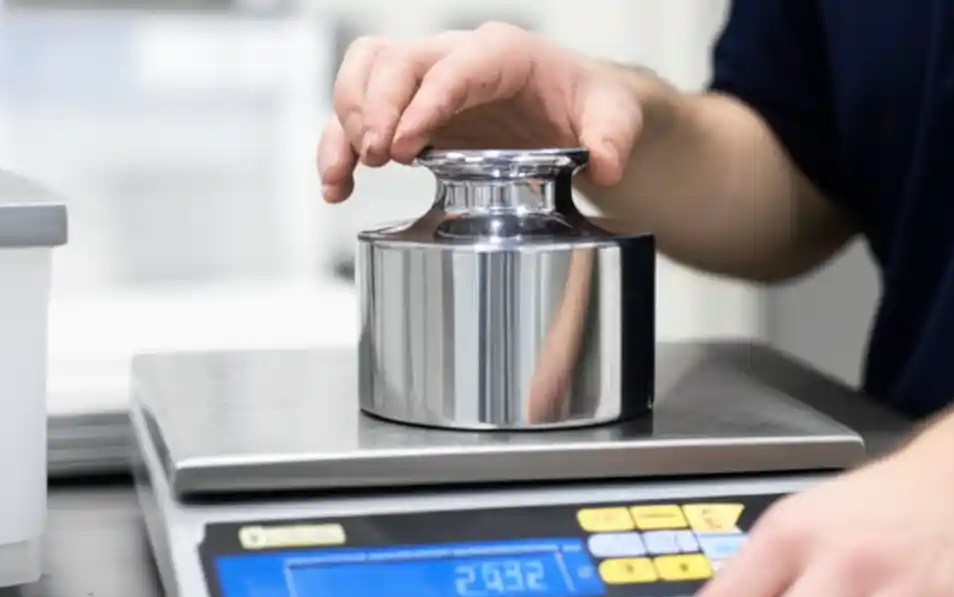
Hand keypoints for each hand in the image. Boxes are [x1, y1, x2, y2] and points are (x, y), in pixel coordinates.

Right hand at [316, 22, 642, 202]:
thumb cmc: (589, 100)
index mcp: (503, 54)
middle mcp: (455, 57)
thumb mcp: (615, 115)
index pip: (454, 67)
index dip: (425, 103)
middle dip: (376, 107)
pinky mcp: (410, 111)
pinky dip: (340, 147)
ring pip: (364, 76)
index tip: (408, 146)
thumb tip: (604, 166)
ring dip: (346, 123)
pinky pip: (359, 115)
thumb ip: (612, 136)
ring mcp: (427, 82)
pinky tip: (338, 187)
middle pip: (393, 61)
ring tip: (344, 175)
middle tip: (379, 157)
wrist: (576, 107)